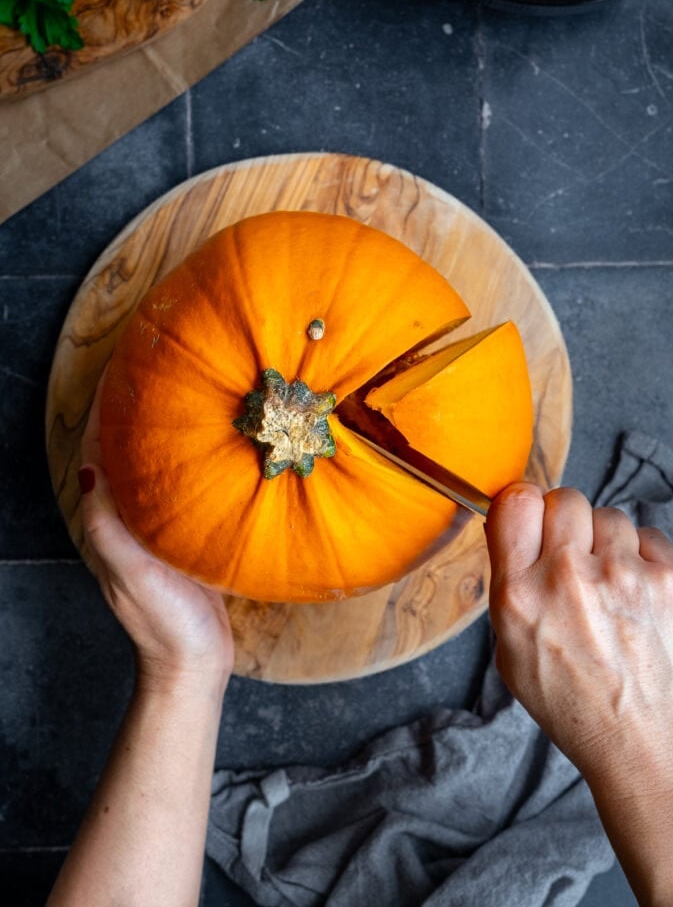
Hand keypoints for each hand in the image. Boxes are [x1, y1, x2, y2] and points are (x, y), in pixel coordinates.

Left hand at [79, 373, 233, 695]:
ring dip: (164, 438)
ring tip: (188, 402)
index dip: (107, 414)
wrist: (195, 663)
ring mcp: (158, 531)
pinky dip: (190, 466)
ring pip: (157, 472)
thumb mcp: (129, 570)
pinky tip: (215, 452)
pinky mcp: (187, 540)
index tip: (125, 374)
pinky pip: (183, 492)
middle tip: (163, 377)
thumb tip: (90, 470)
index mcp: (108, 524)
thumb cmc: (162, 620)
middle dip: (136, 417)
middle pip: (127, 456)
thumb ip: (106, 524)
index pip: (100, 455)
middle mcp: (129, 522)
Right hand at [484, 483, 672, 784]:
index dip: (524, 506)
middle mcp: (569, 577)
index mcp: (519, 595)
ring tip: (608, 586)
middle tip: (572, 557)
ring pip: (610, 516)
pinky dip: (642, 559)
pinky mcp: (670, 581)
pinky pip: (649, 537)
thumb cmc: (576, 705)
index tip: (529, 519)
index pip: (516, 501)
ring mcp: (624, 576)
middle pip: (566, 498)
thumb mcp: (510, 651)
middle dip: (566, 523)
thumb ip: (509, 584)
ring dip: (606, 543)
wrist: (644, 746)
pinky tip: (636, 595)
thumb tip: (512, 527)